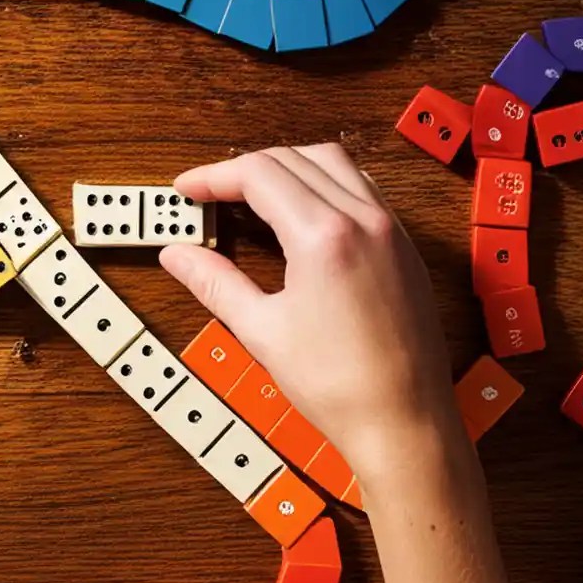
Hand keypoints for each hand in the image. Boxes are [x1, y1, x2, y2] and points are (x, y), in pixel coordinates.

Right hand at [159, 143, 463, 481]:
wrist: (405, 424)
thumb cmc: (339, 386)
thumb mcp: (261, 331)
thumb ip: (214, 282)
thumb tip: (177, 255)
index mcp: (324, 236)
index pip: (259, 174)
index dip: (214, 176)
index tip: (188, 190)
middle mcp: (364, 220)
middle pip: (293, 158)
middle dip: (245, 168)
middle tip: (211, 193)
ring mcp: (391, 231)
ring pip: (333, 163)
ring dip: (287, 166)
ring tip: (252, 194)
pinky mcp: (404, 248)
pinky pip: (362, 188)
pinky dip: (323, 184)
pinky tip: (301, 214)